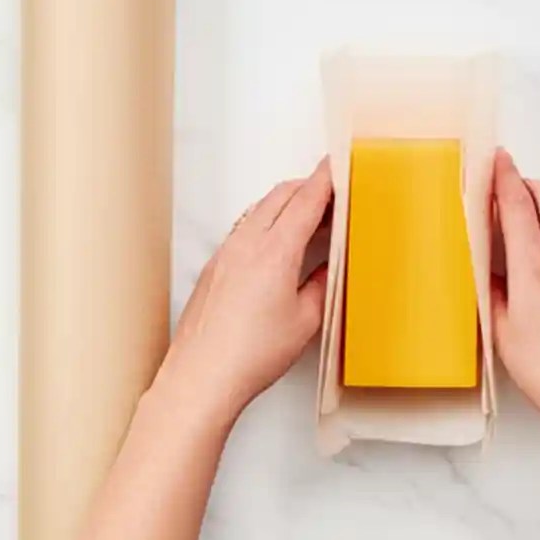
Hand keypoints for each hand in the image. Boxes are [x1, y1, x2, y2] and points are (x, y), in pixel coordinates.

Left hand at [152, 160, 331, 421]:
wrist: (202, 376)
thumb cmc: (249, 355)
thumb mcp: (305, 321)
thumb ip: (321, 286)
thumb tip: (328, 270)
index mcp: (275, 251)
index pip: (306, 200)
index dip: (326, 178)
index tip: (337, 163)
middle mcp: (246, 244)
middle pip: (281, 196)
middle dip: (308, 186)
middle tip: (332, 191)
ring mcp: (226, 253)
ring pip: (260, 210)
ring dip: (286, 203)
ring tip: (309, 217)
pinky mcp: (214, 267)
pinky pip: (244, 228)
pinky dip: (267, 222)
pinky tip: (278, 244)